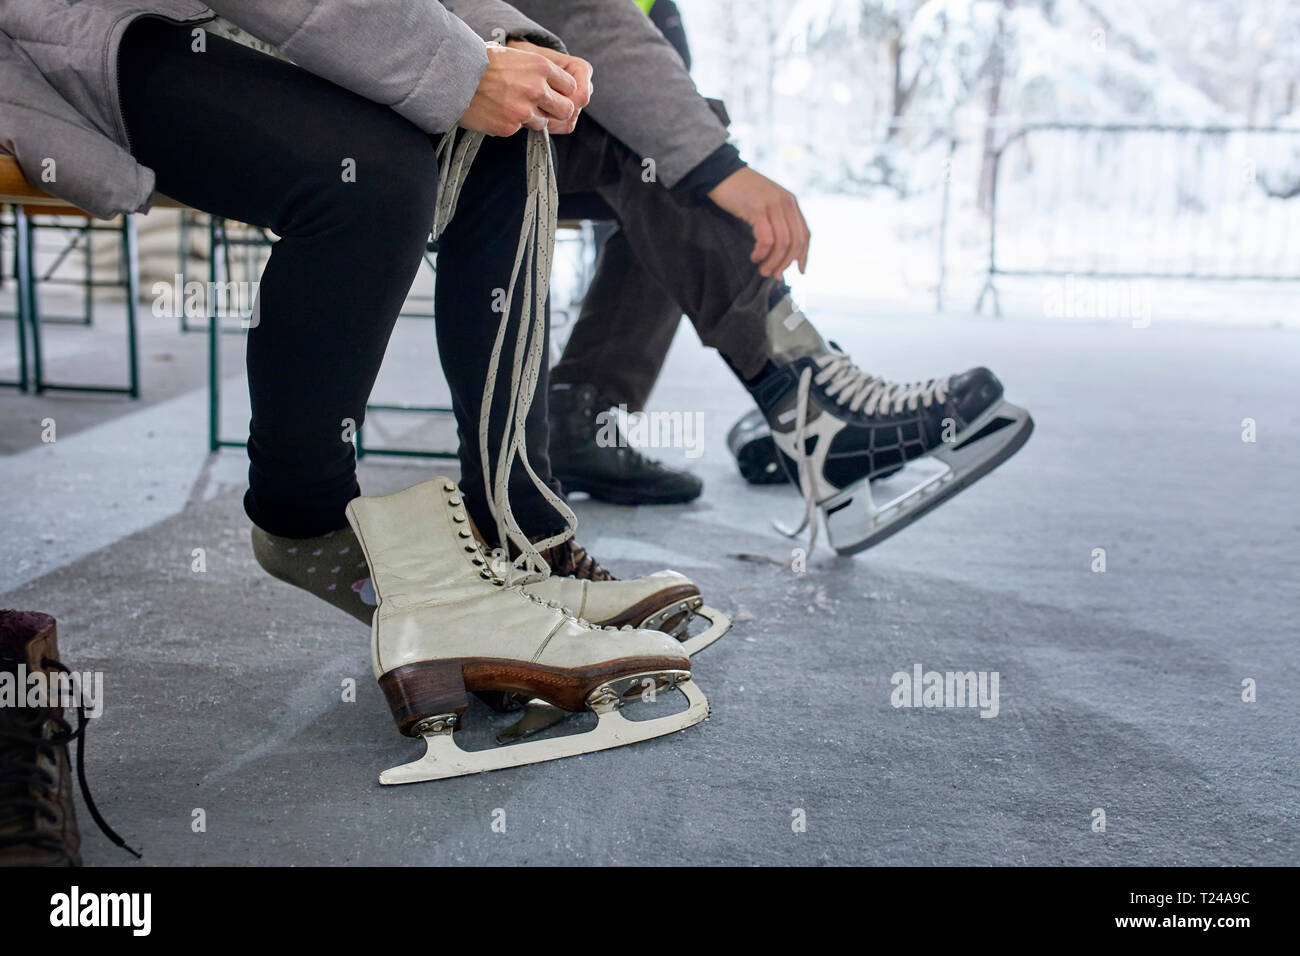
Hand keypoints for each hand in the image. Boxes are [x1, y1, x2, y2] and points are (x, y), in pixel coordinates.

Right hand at [457, 42, 579, 136]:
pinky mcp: (510, 127)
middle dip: (556, 110)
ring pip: (543, 123)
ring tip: (511, 106)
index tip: (553, 94)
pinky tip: (496, 112)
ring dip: (531, 118)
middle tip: (541, 108)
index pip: (570, 87)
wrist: (452, 75)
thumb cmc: (480, 62)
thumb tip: (554, 85)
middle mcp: (537, 89)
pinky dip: (510, 124)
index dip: (562, 92)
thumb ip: (536, 70)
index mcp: (540, 66)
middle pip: (566, 109)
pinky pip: (520, 130)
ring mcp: (524, 110)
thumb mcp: (514, 55)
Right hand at [707, 167, 809, 277]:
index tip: (799, 270)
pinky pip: (766, 238)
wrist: (722, 173)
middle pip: (796, 241)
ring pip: (783, 242)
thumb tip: (780, 249)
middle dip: (786, 262)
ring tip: (763, 270)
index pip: (805, 234)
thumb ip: (776, 220)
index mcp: (791, 203)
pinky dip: (762, 252)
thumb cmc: (740, 192)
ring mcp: (773, 205)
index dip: (803, 255)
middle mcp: (786, 203)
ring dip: (773, 261)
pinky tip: (754, 256)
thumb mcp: (766, 204)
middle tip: (774, 274)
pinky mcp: (758, 209)